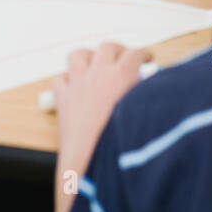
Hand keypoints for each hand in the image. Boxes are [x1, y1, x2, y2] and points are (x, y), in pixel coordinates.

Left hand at [51, 42, 152, 174]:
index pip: (135, 53)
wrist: (93, 164)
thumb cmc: (122, 143)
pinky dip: (67, 79)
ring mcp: (77, 85)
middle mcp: (98, 74)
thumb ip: (147, 95)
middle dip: (118, 50)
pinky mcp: (62, 99)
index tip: (147, 57)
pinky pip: (60, 78)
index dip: (144, 53)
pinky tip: (74, 86)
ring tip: (95, 63)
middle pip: (107, 47)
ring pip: (77, 55)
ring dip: (88, 56)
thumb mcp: (145, 113)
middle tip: (125, 58)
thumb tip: (151, 87)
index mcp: (122, 76)